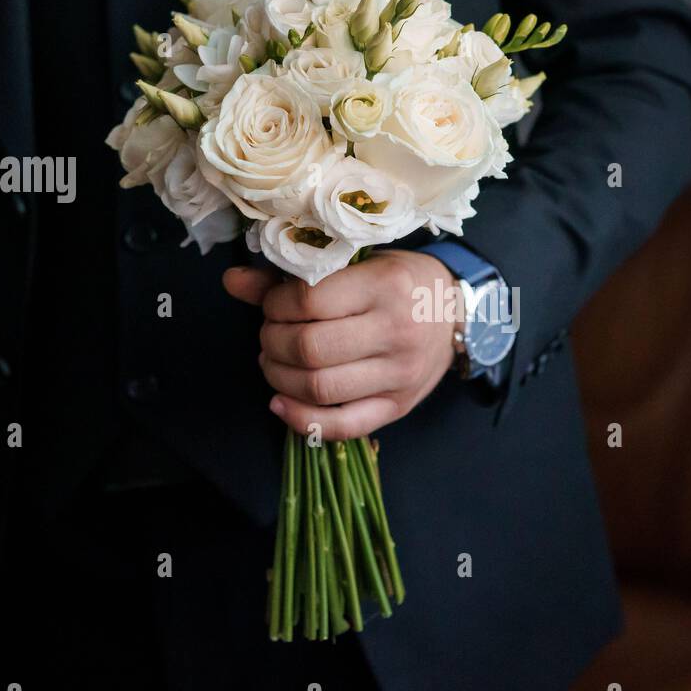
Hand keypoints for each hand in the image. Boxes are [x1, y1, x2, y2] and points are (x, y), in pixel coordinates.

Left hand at [223, 250, 458, 439]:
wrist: (457, 311)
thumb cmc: (401, 281)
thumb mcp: (357, 264)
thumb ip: (294, 276)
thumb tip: (232, 281)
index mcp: (385, 287)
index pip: (309, 300)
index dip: (275, 305)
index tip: (274, 304)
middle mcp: (396, 332)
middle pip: (309, 349)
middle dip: (272, 342)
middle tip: (270, 334)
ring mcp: (399, 375)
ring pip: (318, 388)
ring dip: (279, 377)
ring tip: (274, 361)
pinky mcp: (398, 406)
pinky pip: (343, 426)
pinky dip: (302, 421)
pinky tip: (280, 403)